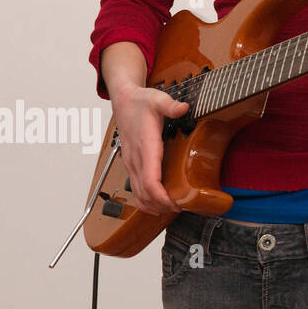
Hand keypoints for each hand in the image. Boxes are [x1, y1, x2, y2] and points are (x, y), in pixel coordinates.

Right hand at [112, 83, 186, 215]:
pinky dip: (145, 199)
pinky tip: (157, 203)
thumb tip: (183, 107)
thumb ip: (170, 105)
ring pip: (138, 193)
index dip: (161, 196)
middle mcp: (136, 159)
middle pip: (144, 193)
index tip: (175, 204)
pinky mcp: (131, 163)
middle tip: (182, 209)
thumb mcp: (158, 99)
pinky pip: (136, 187)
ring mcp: (132, 163)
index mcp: (145, 147)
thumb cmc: (141, 102)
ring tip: (172, 209)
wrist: (123, 101)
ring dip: (153, 205)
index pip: (150, 180)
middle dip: (161, 205)